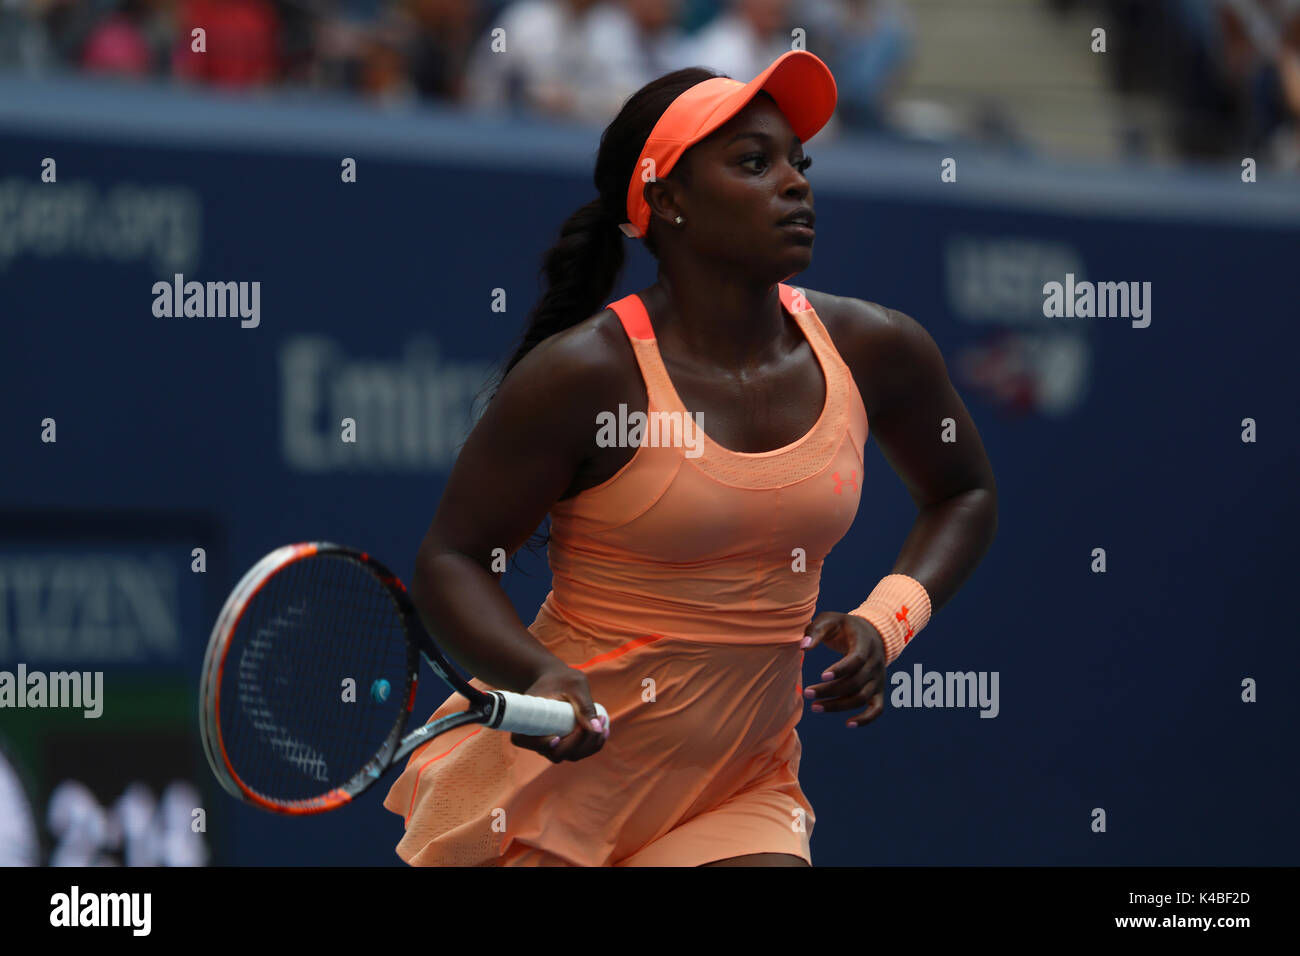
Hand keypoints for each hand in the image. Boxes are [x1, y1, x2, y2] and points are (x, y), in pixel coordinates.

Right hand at [508, 663, 608, 761]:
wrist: (558, 679)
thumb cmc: (562, 678)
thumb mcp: (575, 685)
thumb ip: (584, 705)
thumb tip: (596, 729)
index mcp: (527, 721)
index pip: (529, 742)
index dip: (542, 745)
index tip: (557, 738)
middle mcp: (537, 738)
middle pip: (557, 754)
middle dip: (580, 742)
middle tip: (596, 717)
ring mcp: (551, 744)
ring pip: (571, 755)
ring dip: (590, 743)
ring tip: (602, 718)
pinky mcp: (564, 744)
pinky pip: (579, 752)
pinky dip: (593, 744)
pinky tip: (605, 730)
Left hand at [800, 612, 886, 727]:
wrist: (871, 633)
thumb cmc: (843, 626)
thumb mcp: (829, 620)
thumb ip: (815, 631)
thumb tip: (803, 647)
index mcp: (865, 644)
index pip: (857, 660)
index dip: (841, 669)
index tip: (822, 676)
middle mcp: (875, 663)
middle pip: (855, 682)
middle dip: (830, 690)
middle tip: (807, 693)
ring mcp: (878, 678)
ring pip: (861, 698)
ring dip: (839, 705)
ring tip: (814, 707)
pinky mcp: (878, 690)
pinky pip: (877, 709)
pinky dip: (865, 719)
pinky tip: (848, 724)